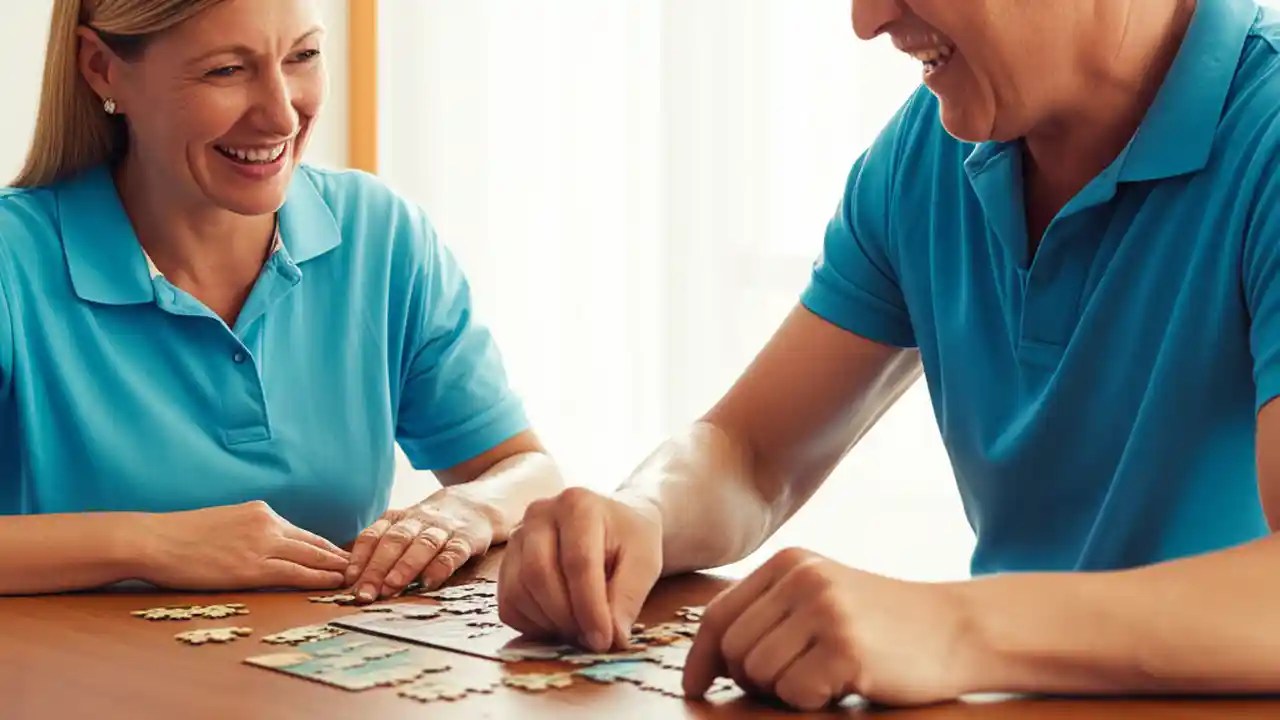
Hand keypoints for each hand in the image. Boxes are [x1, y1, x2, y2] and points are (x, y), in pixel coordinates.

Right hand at [139, 501, 349, 590]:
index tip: (345, 556)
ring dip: (336, 569)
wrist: (154, 540)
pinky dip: (318, 579)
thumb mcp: (225, 523)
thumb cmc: (181, 537)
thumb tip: (268, 547)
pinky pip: (295, 573)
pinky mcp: (252, 566)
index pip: (303, 532)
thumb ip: (251, 532)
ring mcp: (261, 544)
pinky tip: (334, 584)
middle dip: (341, 557)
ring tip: (357, 578)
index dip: (327, 547)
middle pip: (315, 543)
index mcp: (261, 512)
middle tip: (365, 567)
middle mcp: (267, 523)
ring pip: (312, 557)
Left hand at [345, 494, 494, 601]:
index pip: (374, 535)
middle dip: (377, 568)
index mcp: (399, 519)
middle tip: (364, 593)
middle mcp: (419, 521)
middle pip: (394, 541)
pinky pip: (453, 552)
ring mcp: (444, 529)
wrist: (479, 504)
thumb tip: (353, 581)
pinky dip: (441, 567)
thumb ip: (383, 548)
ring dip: (405, 566)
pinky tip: (429, 583)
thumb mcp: (407, 527)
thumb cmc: (433, 526)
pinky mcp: (468, 540)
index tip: (349, 579)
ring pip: (422, 544)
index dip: (360, 557)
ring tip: (391, 588)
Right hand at [497, 488, 662, 652]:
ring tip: (582, 629)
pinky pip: (509, 604)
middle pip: (539, 575)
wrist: (611, 528)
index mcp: (577, 504)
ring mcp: (516, 537)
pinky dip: (533, 624)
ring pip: (519, 592)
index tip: (604, 640)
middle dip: (567, 617)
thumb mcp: (644, 562)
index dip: (590, 607)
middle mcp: (539, 514)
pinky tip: (561, 622)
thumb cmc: (628, 542)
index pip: (577, 561)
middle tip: (593, 641)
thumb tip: (613, 638)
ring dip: (551, 623)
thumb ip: (628, 597)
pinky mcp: (505, 563)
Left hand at [684, 548, 974, 709]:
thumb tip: (708, 663)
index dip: (701, 657)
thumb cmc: (883, 625)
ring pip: (760, 674)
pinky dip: (814, 701)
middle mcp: (802, 579)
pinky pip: (796, 693)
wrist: (957, 629)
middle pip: (735, 649)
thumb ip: (771, 615)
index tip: (696, 687)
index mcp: (789, 563)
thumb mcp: (822, 598)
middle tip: (793, 683)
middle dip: (751, 680)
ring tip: (824, 678)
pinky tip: (844, 685)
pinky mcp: (846, 647)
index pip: (719, 614)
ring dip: (786, 692)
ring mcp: (825, 610)